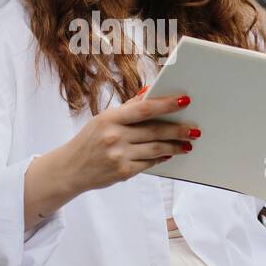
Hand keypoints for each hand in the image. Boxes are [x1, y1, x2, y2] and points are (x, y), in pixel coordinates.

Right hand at [57, 89, 198, 194]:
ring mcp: (119, 156)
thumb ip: (127, 109)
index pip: (144, 109)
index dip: (166, 104)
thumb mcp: (103, 120)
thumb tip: (149, 93)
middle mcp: (115, 136)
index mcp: (110, 119)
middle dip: (178, 129)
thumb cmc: (89, 140)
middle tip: (194, 129)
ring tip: (188, 143)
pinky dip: (162, 158)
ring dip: (175, 146)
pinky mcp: (123, 172)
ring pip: (156, 148)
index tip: (184, 101)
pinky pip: (149, 163)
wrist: (70, 169)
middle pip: (155, 130)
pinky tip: (170, 154)